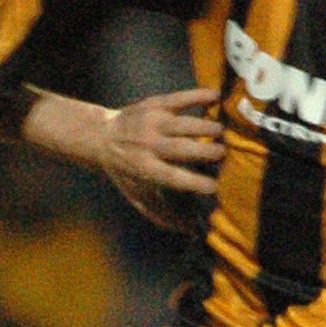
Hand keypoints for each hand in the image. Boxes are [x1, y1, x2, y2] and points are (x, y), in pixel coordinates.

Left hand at [21, 86, 222, 229]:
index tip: (216, 187)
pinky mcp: (155, 104)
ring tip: (224, 133)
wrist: (100, 136)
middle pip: (183, 149)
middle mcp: (149, 145)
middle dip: (208, 152)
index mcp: (146, 169)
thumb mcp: (136, 194)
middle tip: (225, 155)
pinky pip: (180, 97)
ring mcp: (153, 122)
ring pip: (185, 124)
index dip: (196, 183)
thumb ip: (161, 213)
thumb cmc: (124, 171)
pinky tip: (216, 96)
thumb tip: (189, 230)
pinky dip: (198, 95)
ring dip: (208, 128)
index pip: (174, 178)